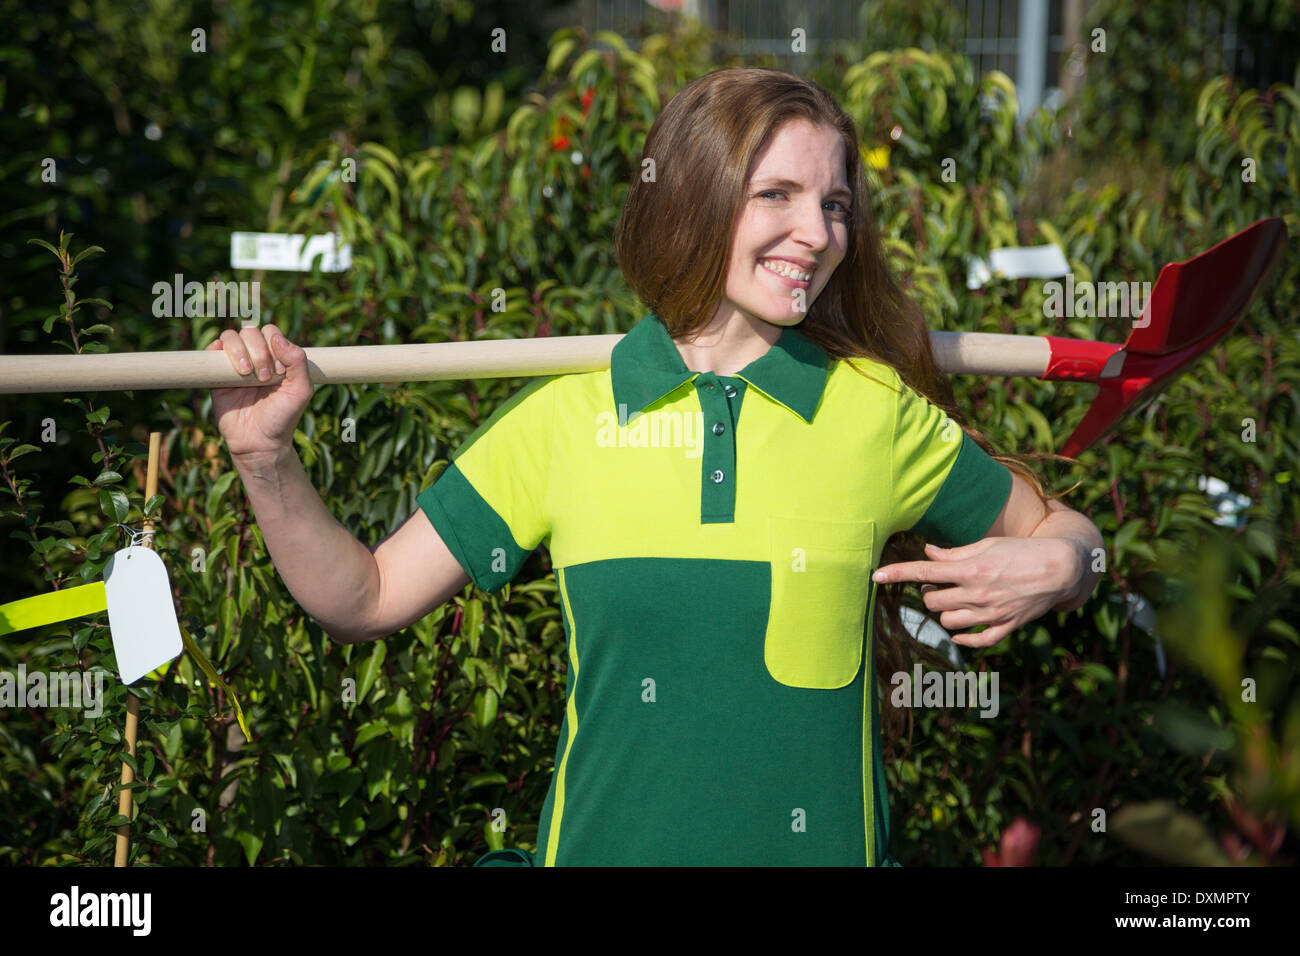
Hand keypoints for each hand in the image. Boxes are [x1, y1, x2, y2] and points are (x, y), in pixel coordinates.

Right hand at [205, 324, 312, 457]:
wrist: (260, 442)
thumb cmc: (282, 417)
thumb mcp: (300, 391)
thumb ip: (298, 362)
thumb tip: (278, 338)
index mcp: (277, 358)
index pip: (271, 332)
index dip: (274, 344)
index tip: (279, 371)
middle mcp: (256, 357)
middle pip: (251, 331)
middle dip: (258, 351)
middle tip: (264, 377)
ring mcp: (235, 364)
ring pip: (231, 337)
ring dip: (240, 350)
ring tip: (247, 373)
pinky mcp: (216, 375)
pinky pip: (212, 350)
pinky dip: (217, 350)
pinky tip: (230, 366)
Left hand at [872, 537, 1083, 646]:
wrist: (1062, 568)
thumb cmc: (1021, 550)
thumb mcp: (987, 544)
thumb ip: (955, 552)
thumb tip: (927, 553)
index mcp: (970, 568)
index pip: (923, 571)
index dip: (896, 574)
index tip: (875, 576)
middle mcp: (977, 593)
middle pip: (931, 601)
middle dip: (928, 593)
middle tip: (939, 584)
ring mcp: (991, 613)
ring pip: (947, 621)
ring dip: (944, 611)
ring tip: (955, 599)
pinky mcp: (1005, 627)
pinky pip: (974, 640)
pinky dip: (962, 635)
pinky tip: (960, 628)